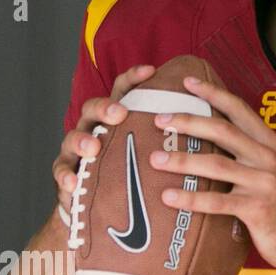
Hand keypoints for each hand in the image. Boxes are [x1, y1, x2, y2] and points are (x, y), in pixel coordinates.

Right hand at [54, 64, 157, 217]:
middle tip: (119, 114)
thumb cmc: (133, 171)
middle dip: (105, 108)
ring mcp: (77, 150)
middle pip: (93, 108)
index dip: (134, 78)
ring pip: (73, 138)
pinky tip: (73, 183)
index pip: (123, 91)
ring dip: (82, 140)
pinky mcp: (67, 173)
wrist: (103, 204)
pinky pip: (62, 172)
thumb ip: (170, 136)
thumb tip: (213, 123)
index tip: (151, 70)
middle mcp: (94, 128)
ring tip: (93, 148)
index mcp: (116, 118)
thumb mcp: (152, 150)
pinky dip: (66, 176)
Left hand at [148, 75, 275, 270]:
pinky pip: (217, 202)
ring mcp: (263, 182)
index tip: (188, 82)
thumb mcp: (274, 169)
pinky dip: (191, 199)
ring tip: (154, 160)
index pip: (240, 110)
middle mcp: (267, 158)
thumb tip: (211, 140)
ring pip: (216, 165)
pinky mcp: (256, 208)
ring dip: (182, 160)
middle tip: (159, 119)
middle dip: (189, 122)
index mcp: (270, 143)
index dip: (213, 93)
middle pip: (223, 131)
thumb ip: (249, 153)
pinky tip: (168, 197)